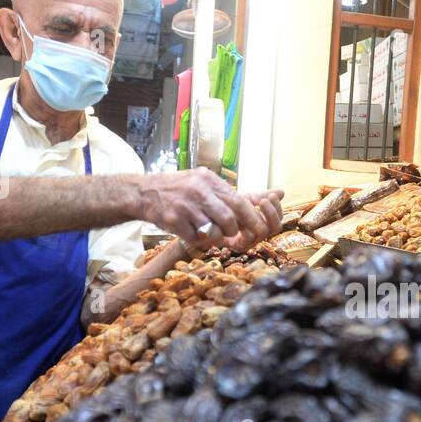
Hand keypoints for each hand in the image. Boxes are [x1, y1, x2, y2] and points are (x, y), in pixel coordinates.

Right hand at [135, 169, 270, 247]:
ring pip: (213, 231)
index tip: (259, 229)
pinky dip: (198, 240)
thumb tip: (276, 193)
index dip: (252, 218)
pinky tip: (191, 232)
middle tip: (232, 234)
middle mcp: (198, 191)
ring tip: (208, 231)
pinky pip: (196, 239)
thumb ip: (231, 192)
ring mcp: (185, 206)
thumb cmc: (180, 189)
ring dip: (215, 236)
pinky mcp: (174, 221)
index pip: (239, 201)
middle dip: (235, 231)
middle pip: (229, 218)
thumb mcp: (204, 182)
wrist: (144, 193)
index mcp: (209, 181)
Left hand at [223, 190, 283, 250]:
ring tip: (255, 204)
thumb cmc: (229, 208)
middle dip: (272, 213)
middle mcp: (260, 235)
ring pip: (264, 232)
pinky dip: (249, 225)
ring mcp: (251, 242)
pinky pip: (250, 237)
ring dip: (260, 218)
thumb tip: (282, 192)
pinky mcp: (240, 246)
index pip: (278, 219)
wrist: (212, 213)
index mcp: (264, 225)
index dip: (277, 208)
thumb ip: (263, 196)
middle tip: (264, 200)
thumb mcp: (247, 200)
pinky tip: (244, 214)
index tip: (272, 195)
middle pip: (276, 228)